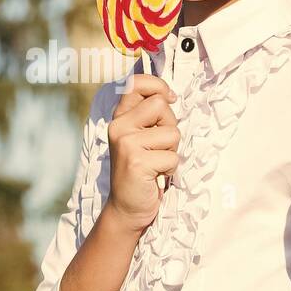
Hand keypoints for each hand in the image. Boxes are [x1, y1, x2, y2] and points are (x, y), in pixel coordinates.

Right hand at [103, 74, 179, 233]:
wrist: (126, 207)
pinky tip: (155, 175)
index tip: (169, 98)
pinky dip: (170, 169)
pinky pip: (172, 157)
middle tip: (158, 146)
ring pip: (172, 133)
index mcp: (120, 118)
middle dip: (170, 125)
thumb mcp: (139, 137)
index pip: (136, 83)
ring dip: (171, 151)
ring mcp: (126, 144)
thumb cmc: (141, 170)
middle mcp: (119, 127)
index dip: (158, 85)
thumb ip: (148, 115)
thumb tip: (169, 95)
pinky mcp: (137, 162)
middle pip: (161, 105)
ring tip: (156, 162)